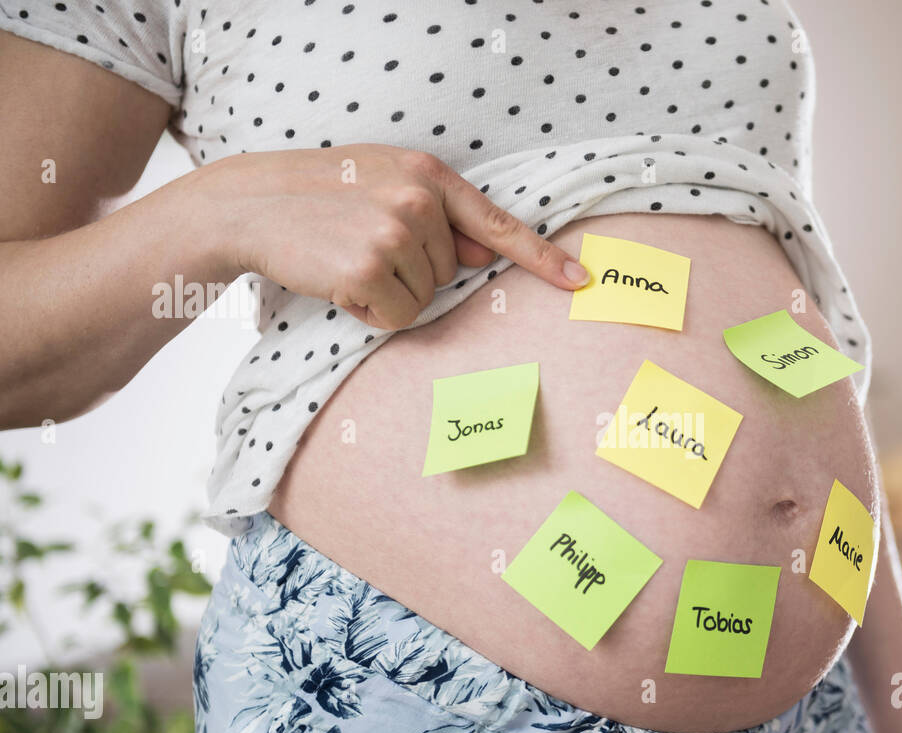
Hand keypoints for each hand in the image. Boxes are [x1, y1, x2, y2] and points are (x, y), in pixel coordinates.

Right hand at [201, 144, 589, 329]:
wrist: (252, 204)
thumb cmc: (321, 195)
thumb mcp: (383, 185)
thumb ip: (437, 216)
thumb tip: (478, 255)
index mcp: (428, 175)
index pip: (496, 223)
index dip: (542, 257)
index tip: (578, 280)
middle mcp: (417, 200)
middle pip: (451, 272)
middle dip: (411, 271)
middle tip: (362, 245)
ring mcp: (393, 233)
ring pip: (427, 298)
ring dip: (390, 292)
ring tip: (347, 259)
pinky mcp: (369, 269)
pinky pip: (400, 317)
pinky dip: (372, 311)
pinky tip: (340, 282)